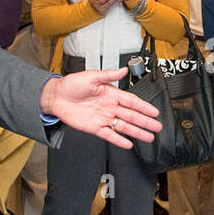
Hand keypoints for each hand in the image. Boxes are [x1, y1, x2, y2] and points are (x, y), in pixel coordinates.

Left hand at [40, 69, 161, 148]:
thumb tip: (123, 70)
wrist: (56, 97)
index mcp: (111, 94)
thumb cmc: (71, 84)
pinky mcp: (95, 128)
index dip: (144, 107)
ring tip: (148, 137)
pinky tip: (128, 144)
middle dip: (145, 122)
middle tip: (157, 127)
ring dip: (137, 132)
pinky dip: (119, 140)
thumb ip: (108, 75)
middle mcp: (109, 107)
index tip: (154, 112)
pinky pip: (109, 135)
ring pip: (124, 127)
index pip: (132, 101)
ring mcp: (103, 118)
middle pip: (132, 115)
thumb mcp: (91, 76)